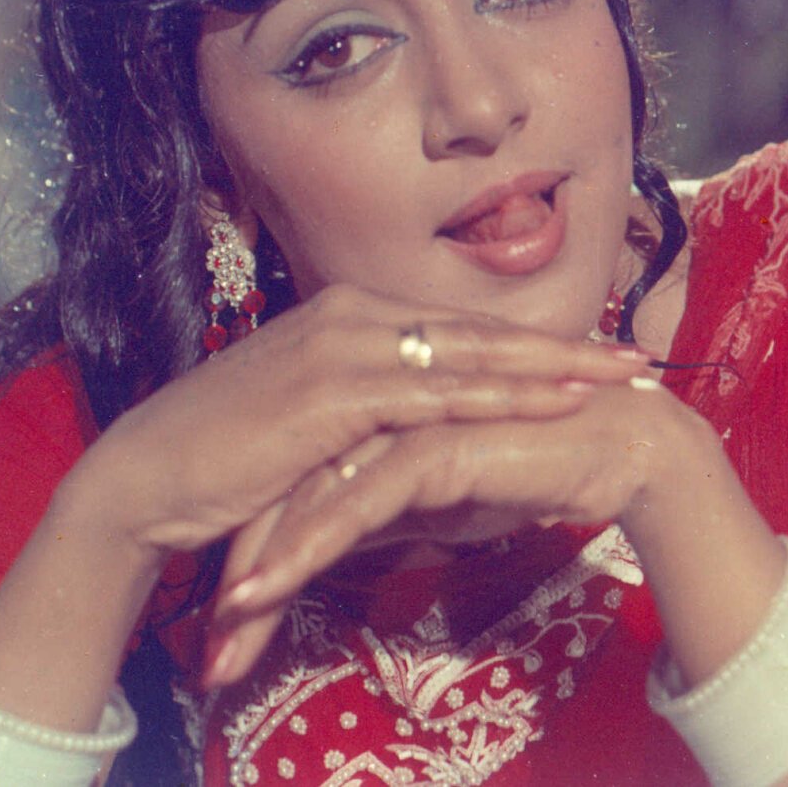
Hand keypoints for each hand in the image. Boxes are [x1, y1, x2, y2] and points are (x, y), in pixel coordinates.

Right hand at [73, 282, 657, 574]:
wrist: (149, 474)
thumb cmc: (229, 453)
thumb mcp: (311, 415)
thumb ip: (366, 407)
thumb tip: (416, 421)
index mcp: (354, 313)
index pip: (461, 329)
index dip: (531, 345)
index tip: (594, 356)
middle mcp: (356, 313)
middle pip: (481, 331)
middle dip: (565, 347)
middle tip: (638, 359)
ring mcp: (346, 346)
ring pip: (471, 356)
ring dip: (554, 367)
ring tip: (622, 377)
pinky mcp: (335, 391)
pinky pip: (435, 395)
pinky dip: (501, 399)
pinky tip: (556, 404)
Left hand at [203, 373, 720, 683]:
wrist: (619, 451)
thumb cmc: (532, 468)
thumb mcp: (438, 503)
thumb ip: (384, 508)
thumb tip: (336, 541)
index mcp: (375, 407)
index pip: (299, 477)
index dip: (259, 544)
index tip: (228, 617)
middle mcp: (378, 404)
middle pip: (291, 486)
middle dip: (247, 567)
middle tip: (211, 646)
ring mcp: (401, 417)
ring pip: (310, 497)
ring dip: (262, 570)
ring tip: (221, 639)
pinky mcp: (429, 441)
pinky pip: (353, 502)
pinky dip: (304, 551)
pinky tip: (266, 593)